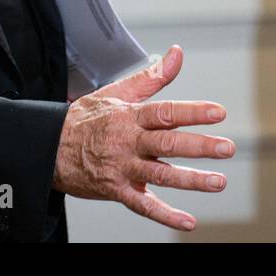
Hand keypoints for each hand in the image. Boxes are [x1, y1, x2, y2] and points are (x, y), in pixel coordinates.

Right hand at [52, 45, 234, 230]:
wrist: (49, 147)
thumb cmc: (85, 118)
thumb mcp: (116, 92)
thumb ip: (152, 77)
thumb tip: (177, 54)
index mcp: (130, 116)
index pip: (165, 112)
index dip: (192, 112)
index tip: (218, 113)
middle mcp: (128, 142)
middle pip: (167, 144)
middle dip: (199, 147)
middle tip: (226, 148)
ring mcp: (122, 168)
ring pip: (160, 175)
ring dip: (191, 180)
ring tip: (218, 182)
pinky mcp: (117, 190)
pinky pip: (143, 206)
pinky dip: (165, 215)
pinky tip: (187, 221)